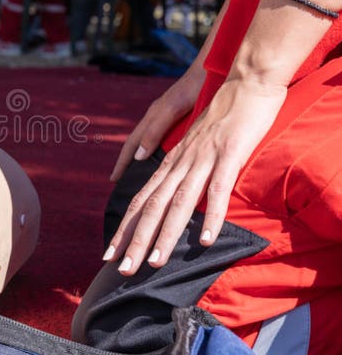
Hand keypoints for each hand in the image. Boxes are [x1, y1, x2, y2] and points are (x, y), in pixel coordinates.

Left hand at [105, 77, 286, 274]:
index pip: (139, 201)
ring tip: (154, 263)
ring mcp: (202, 159)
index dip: (124, 229)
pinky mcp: (228, 155)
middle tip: (123, 270)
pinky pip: (217, 189)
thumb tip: (175, 202)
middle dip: (135, 241)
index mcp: (170, 164)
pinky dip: (210, 215)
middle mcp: (179, 163)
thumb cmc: (222, 120)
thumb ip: (184, 174)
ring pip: (178, 202)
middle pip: (150, 207)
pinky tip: (205, 240)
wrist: (245, 85)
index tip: (110, 256)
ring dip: (165, 235)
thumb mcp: (195, 149)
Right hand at [110, 67, 205, 181]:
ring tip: (143, 176)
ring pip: (152, 144)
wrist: (212, 68)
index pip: (131, 146)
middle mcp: (158, 119)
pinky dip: (162, 153)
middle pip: (138, 146)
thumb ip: (155, 130)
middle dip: (129, 164)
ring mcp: (169, 118)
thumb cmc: (193, 86)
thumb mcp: (172, 108)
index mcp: (152, 118)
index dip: (122, 163)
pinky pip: (167, 140)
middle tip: (123, 182)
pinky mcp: (183, 118)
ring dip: (146, 159)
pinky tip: (170, 160)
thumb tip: (138, 157)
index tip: (113, 180)